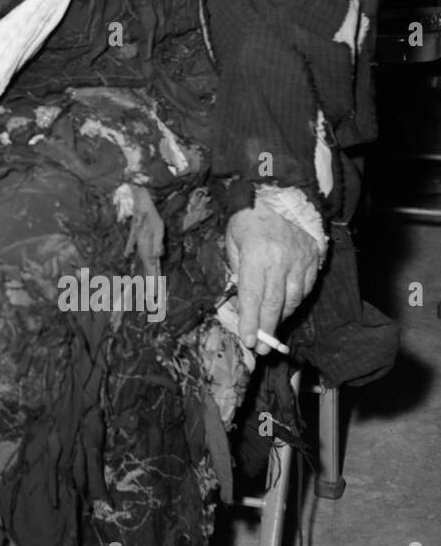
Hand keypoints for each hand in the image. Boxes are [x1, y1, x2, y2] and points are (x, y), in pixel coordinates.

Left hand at [225, 206, 321, 348]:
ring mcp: (300, 261)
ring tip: (271, 330)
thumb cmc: (249, 219)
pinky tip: (285, 308)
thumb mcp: (233, 241)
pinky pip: (305, 290)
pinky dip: (294, 302)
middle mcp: (281, 261)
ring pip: (292, 300)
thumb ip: (237, 270)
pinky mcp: (313, 260)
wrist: (280, 195)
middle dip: (266, 330)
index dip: (250, 322)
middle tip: (261, 349)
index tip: (247, 341)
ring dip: (280, 318)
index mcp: (256, 255)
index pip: (252, 296)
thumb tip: (242, 298)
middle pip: (274, 304)